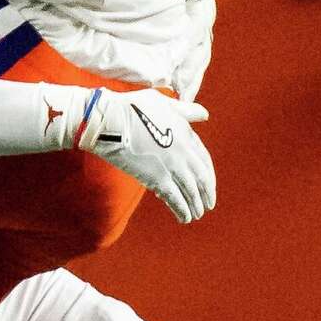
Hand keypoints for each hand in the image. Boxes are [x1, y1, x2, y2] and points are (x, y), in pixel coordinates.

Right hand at [64, 87, 215, 224]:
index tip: (208, 185)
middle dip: (206, 194)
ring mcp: (172, 166)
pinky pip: (175, 199)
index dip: (209, 174)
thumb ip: (186, 110)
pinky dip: (181, 209)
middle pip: (201, 179)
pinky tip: (184, 218)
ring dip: (195, 205)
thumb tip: (205, 114)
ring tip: (196, 214)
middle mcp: (184, 152)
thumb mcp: (164, 103)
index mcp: (187, 133)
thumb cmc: (133, 107)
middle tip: (207, 205)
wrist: (111, 120)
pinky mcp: (157, 179)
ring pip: (190, 191)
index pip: (205, 159)